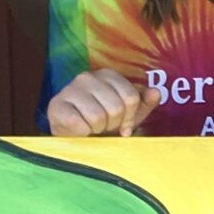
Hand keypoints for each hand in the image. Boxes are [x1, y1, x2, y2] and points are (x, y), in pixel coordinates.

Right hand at [45, 70, 160, 137]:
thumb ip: (143, 103)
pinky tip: (79, 132)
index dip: (130, 117)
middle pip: (116, 107)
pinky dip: (83, 134)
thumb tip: (156, 92)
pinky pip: (80, 124)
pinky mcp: (57, 106)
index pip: (131, 97)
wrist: (73, 138)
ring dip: (97, 130)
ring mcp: (70, 89)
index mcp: (107, 75)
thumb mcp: (128, 115)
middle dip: (113, 124)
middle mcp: (87, 77)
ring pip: (98, 116)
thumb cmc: (103, 124)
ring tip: (92, 128)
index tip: (122, 126)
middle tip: (104, 127)